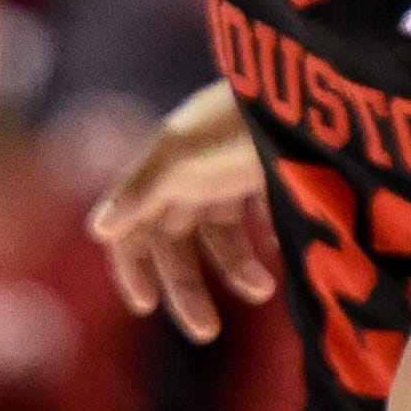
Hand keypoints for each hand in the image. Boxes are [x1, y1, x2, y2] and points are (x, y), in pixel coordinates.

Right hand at [90, 85, 276, 341]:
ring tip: (263, 291)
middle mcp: (189, 172)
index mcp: (163, 169)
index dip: (132, 269)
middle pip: (174, 244)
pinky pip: (254, 218)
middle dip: (186, 287)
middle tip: (206, 332)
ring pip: (217, 235)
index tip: (146, 307)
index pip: (131, 230)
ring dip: (233, 267)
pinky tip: (277, 261)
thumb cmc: (245, 115)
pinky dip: (259, 242)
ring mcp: (228, 171)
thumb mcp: (191, 152)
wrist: (311, 77)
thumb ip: (145, 188)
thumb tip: (98, 231)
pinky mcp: (267, 171)